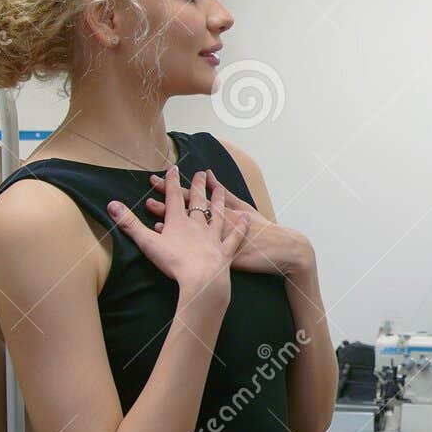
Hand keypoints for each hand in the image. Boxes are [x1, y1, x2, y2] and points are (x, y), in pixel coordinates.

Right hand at [107, 169, 245, 304]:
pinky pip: (235, 236)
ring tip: (220, 187)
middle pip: (197, 201)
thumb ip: (129, 223)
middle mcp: (198, 224)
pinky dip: (241, 227)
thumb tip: (111, 204)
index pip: (174, 196)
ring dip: (218, 199)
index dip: (172, 182)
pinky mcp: (226, 251)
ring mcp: (214, 236)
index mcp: (178, 221)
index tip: (173, 168)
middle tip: (200, 172)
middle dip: (197, 186)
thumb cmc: (173, 262)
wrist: (201, 279)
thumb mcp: (147, 242)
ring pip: (217, 214)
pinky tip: (248, 218)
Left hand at [144, 169, 313, 276]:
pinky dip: (188, 246)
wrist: (284, 249)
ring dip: (175, 222)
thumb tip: (209, 175)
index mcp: (224, 210)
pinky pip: (204, 250)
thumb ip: (224, 194)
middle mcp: (221, 222)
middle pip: (190, 209)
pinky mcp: (227, 255)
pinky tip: (174, 246)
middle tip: (148, 193)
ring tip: (154, 216)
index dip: (175, 187)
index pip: (194, 195)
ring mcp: (223, 238)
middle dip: (168, 200)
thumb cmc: (263, 229)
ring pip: (195, 229)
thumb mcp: (245, 208)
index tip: (156, 178)